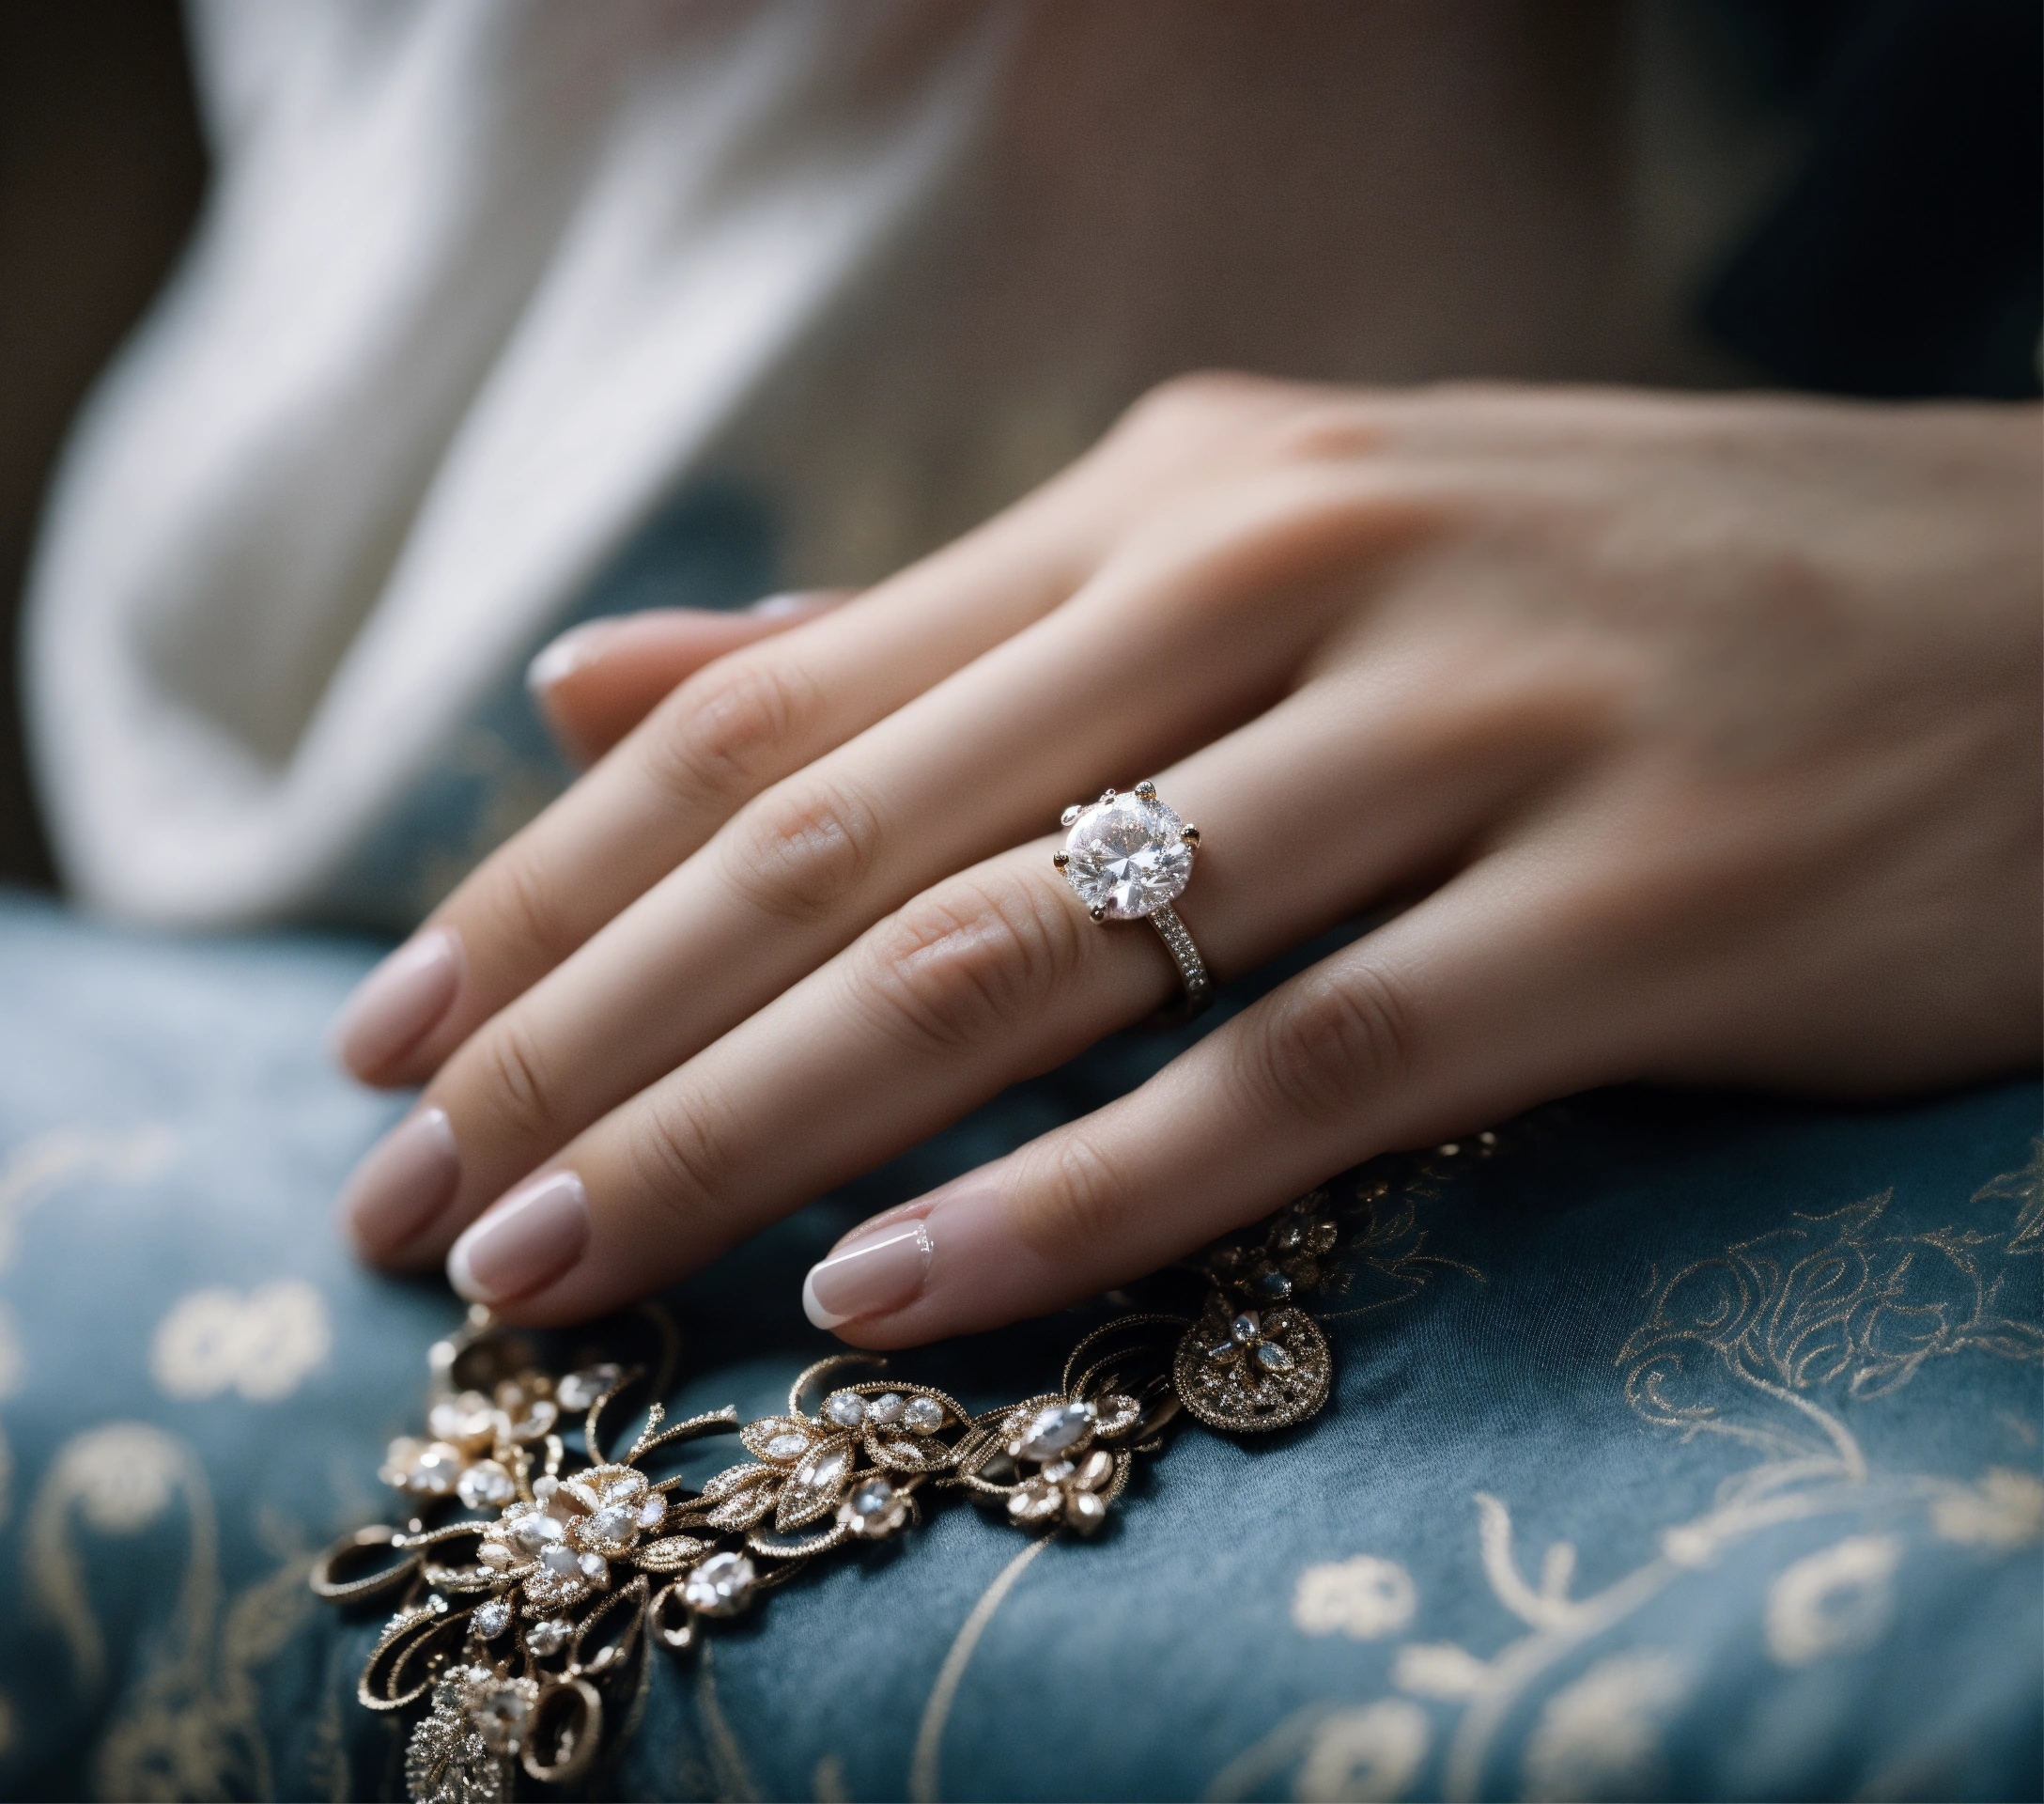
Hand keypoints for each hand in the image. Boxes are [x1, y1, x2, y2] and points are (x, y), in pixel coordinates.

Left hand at [329, 377, 2041, 1344]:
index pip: (779, 710)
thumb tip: (610, 689)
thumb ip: (941, 638)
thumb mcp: (1264, 559)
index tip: (390, 1047)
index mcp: (1178, 489)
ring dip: (755, 1132)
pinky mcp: (1639, 896)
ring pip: (1029, 956)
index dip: (552, 890)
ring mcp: (1474, 725)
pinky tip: (893, 1300)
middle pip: (845, 841)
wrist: (2041, 611)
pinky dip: (1078, 1196)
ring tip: (564, 1272)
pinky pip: (1301, 1070)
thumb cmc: (1623, 602)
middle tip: (414, 1208)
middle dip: (590, 1041)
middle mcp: (1289, 569)